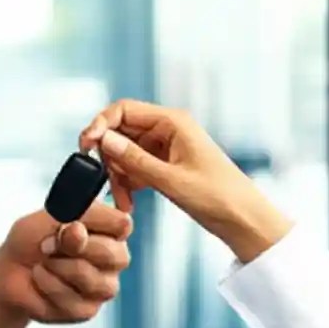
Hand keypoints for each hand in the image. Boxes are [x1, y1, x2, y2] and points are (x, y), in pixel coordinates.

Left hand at [0, 202, 132, 327]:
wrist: (9, 273)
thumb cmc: (32, 242)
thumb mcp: (45, 218)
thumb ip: (66, 219)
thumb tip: (78, 232)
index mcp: (109, 231)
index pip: (122, 225)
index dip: (95, 224)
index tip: (68, 225)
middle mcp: (113, 259)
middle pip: (115, 255)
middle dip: (74, 248)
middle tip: (46, 246)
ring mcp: (104, 287)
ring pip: (93, 280)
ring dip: (58, 268)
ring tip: (42, 264)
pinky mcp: (87, 310)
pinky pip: (73, 301)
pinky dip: (48, 286)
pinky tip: (39, 279)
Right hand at [79, 99, 292, 262]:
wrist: (242, 218)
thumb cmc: (217, 195)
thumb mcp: (170, 180)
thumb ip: (134, 159)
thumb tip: (104, 140)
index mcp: (173, 122)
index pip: (123, 109)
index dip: (100, 125)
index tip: (86, 146)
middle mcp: (168, 129)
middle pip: (121, 132)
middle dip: (109, 158)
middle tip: (105, 182)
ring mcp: (166, 148)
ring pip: (125, 154)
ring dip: (118, 176)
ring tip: (123, 202)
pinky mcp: (165, 165)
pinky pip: (135, 168)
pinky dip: (128, 184)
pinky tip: (129, 202)